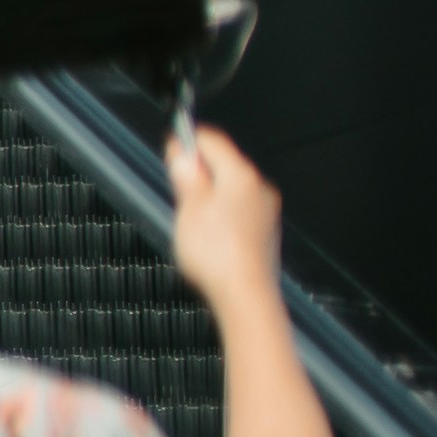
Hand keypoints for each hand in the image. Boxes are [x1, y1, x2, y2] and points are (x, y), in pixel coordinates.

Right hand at [165, 114, 288, 323]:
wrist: (245, 296)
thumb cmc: (219, 256)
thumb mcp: (189, 207)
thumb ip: (186, 175)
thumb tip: (182, 154)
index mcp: (240, 175)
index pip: (212, 140)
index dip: (187, 141)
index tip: (171, 149)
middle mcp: (258, 188)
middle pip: (223, 165)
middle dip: (198, 174)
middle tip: (177, 192)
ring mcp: (264, 211)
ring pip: (231, 191)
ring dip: (210, 197)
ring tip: (192, 221)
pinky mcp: (264, 233)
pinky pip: (240, 213)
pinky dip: (223, 217)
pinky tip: (210, 238)